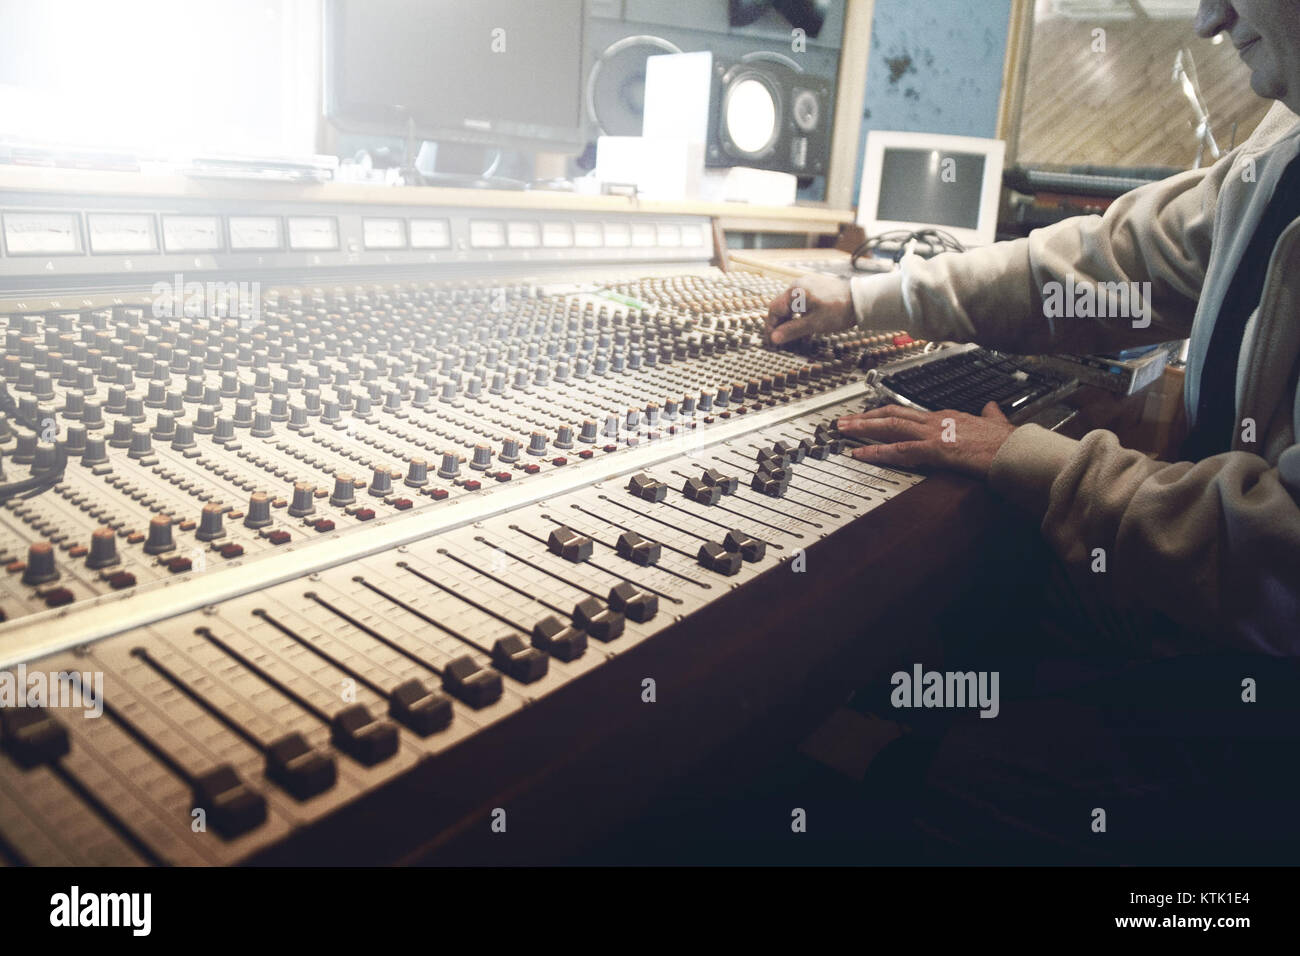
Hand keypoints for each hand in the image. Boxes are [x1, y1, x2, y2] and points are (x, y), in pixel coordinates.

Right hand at [765, 275, 854, 344]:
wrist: (861, 300)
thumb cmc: (838, 310)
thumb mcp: (813, 324)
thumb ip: (791, 331)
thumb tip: (774, 338)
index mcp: (795, 292)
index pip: (774, 310)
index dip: (771, 326)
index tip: (772, 340)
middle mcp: (799, 286)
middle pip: (782, 307)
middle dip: (780, 325)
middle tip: (781, 340)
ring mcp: (808, 286)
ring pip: (792, 306)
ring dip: (791, 322)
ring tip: (794, 337)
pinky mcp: (816, 290)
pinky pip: (802, 304)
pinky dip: (801, 316)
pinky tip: (806, 329)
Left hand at [837, 402, 1016, 479]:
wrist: (1017, 450)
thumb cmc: (1009, 441)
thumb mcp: (997, 422)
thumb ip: (989, 415)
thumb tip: (990, 407)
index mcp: (948, 417)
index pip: (911, 413)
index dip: (888, 414)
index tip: (872, 416)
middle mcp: (937, 421)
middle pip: (893, 414)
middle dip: (866, 417)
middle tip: (844, 420)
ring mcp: (934, 434)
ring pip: (891, 427)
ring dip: (863, 428)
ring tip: (842, 430)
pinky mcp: (936, 450)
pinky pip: (900, 450)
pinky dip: (877, 451)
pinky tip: (860, 453)